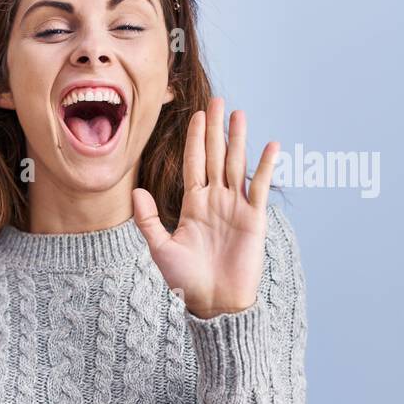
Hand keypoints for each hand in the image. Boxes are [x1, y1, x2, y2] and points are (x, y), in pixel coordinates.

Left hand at [130, 97, 277, 318]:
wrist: (213, 303)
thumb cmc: (185, 280)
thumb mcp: (160, 248)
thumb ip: (148, 219)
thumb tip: (136, 191)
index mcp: (193, 205)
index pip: (194, 164)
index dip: (195, 140)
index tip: (197, 116)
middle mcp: (215, 201)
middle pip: (216, 157)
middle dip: (216, 130)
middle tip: (218, 100)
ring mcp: (236, 208)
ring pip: (236, 166)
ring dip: (238, 140)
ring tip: (239, 114)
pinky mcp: (254, 219)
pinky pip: (259, 188)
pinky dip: (265, 167)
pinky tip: (268, 145)